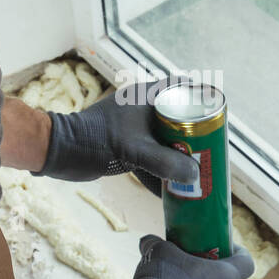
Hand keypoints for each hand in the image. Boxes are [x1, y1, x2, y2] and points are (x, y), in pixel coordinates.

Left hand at [35, 83, 199, 193]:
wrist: (60, 152)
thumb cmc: (94, 141)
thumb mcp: (134, 151)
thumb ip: (165, 162)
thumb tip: (195, 174)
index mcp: (146, 96)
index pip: (183, 86)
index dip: (203, 98)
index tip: (219, 116)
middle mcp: (142, 108)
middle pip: (178, 117)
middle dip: (196, 135)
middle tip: (212, 150)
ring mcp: (134, 127)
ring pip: (166, 139)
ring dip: (180, 155)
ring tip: (198, 172)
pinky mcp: (126, 145)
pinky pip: (152, 156)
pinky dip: (162, 171)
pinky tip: (173, 191)